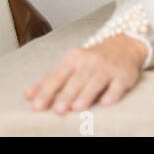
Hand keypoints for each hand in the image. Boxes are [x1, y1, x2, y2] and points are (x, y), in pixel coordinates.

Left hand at [25, 34, 144, 113]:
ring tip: (77, 108)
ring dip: (87, 94)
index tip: (37, 106)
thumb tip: (28, 96)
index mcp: (74, 59)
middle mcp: (91, 62)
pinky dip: (113, 93)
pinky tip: (107, 101)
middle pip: (77, 79)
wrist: (125, 44)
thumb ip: (51, 79)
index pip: (57, 76)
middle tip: (58, 110)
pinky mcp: (125, 74)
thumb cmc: (92, 59)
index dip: (47, 91)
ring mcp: (108, 68)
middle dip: (67, 94)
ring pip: (97, 81)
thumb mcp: (70, 63)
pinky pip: (119, 84)